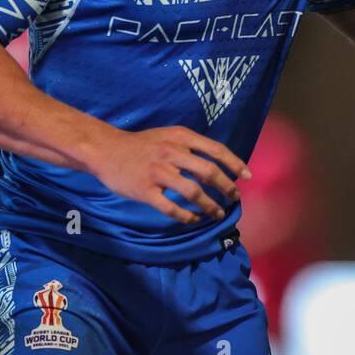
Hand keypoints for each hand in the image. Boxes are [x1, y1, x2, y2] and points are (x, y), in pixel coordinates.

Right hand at [90, 126, 249, 223]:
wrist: (106, 150)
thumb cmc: (142, 144)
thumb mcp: (169, 135)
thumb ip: (192, 146)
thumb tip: (220, 165)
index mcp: (181, 137)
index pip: (216, 150)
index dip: (235, 164)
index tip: (248, 177)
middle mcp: (172, 153)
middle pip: (209, 172)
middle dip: (227, 188)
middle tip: (235, 198)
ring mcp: (158, 172)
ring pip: (193, 193)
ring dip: (210, 206)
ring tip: (218, 213)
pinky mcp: (145, 191)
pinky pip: (171, 208)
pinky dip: (187, 216)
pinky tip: (194, 219)